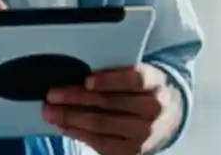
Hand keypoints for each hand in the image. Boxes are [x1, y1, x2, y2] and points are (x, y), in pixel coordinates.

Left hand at [43, 63, 181, 154]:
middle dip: (75, 99)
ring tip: (50, 112)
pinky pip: (101, 143)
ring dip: (71, 117)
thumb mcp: (139, 75)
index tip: (86, 80)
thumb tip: (77, 78)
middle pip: (110, 103)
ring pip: (102, 124)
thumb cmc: (144, 91)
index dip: (109, 80)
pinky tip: (65, 126)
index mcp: (155, 82)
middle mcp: (153, 109)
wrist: (170, 117)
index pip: (134, 79)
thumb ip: (115, 73)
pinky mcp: (133, 151)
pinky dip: (79, 133)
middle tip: (52, 95)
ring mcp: (144, 133)